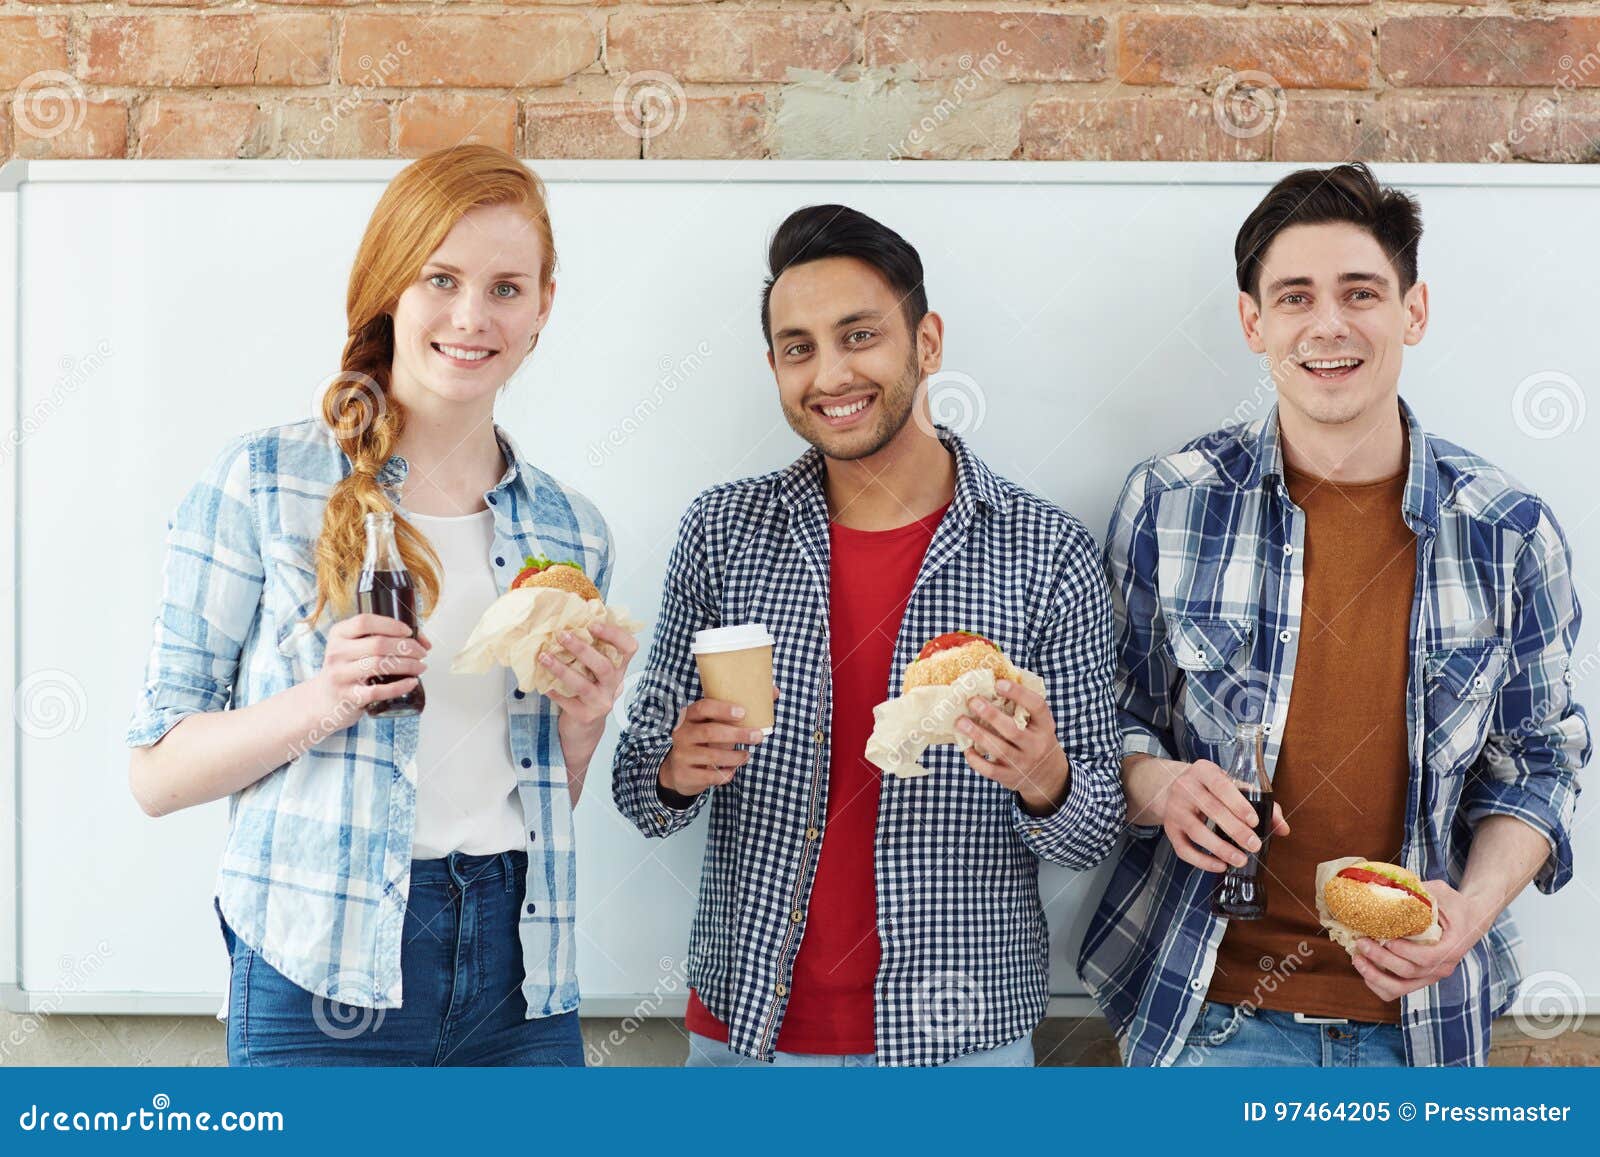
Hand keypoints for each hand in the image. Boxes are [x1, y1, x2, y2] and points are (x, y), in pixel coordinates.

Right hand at [310, 614, 431, 733]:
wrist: (324, 700)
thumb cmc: (349, 668)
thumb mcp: (355, 648)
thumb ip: (383, 638)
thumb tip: (424, 642)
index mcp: (339, 634)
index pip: (365, 622)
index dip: (391, 625)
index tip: (408, 632)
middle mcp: (337, 652)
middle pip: (378, 644)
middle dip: (407, 647)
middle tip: (422, 653)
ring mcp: (341, 675)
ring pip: (380, 665)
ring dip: (407, 665)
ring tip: (421, 667)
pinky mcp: (348, 696)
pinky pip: (378, 690)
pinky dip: (400, 686)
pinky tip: (412, 682)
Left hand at [541, 622, 639, 724]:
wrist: (585, 727)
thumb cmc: (588, 690)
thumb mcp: (594, 669)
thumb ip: (592, 647)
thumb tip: (579, 612)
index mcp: (619, 668)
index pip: (629, 648)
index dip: (614, 634)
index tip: (592, 624)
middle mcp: (614, 685)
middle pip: (605, 666)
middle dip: (582, 649)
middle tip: (561, 635)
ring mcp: (601, 702)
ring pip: (583, 685)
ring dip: (562, 669)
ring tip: (544, 657)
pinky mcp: (586, 716)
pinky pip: (567, 701)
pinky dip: (554, 690)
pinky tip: (543, 682)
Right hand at [658, 686, 778, 798]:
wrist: (679, 770)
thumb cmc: (704, 741)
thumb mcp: (713, 724)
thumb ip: (738, 711)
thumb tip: (774, 692)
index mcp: (689, 717)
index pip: (703, 707)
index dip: (722, 709)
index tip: (743, 712)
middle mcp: (683, 734)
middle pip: (710, 732)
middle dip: (738, 735)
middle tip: (758, 736)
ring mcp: (682, 754)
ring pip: (712, 755)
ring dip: (734, 756)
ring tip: (746, 756)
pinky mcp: (685, 774)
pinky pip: (710, 775)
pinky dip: (725, 773)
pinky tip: (733, 770)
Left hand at [954, 678, 1069, 814]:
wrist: (1048, 776)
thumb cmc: (1037, 740)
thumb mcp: (1039, 724)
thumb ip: (1023, 708)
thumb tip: (995, 679)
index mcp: (1045, 727)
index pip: (1037, 707)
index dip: (1018, 693)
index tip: (998, 683)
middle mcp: (1036, 745)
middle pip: (1012, 730)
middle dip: (990, 714)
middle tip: (972, 701)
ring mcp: (1023, 764)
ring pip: (999, 749)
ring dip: (977, 734)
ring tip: (960, 721)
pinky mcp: (1009, 778)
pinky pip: (990, 770)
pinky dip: (975, 760)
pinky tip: (966, 748)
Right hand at [1151, 757, 1288, 872]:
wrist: (1171, 787)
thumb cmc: (1210, 787)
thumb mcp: (1230, 784)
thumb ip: (1259, 802)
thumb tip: (1282, 828)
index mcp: (1203, 771)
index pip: (1220, 785)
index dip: (1237, 803)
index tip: (1254, 821)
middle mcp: (1185, 787)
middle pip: (1210, 810)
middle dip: (1235, 830)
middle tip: (1254, 845)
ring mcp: (1174, 809)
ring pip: (1196, 831)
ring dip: (1220, 848)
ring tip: (1241, 859)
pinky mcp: (1169, 829)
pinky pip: (1183, 848)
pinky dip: (1201, 860)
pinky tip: (1220, 865)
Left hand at [1350, 878, 1495, 1001]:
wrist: (1469, 920)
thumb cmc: (1454, 905)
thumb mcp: (1442, 893)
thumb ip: (1421, 893)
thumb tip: (1389, 884)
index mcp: (1452, 948)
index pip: (1428, 958)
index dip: (1406, 951)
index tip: (1388, 939)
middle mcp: (1442, 967)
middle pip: (1409, 972)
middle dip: (1381, 958)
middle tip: (1362, 941)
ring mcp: (1430, 976)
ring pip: (1400, 988)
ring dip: (1375, 976)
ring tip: (1357, 959)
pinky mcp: (1419, 979)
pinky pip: (1396, 991)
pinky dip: (1378, 984)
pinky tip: (1364, 970)